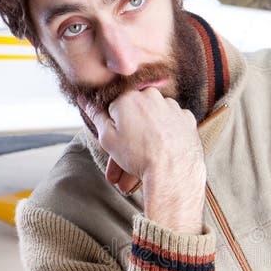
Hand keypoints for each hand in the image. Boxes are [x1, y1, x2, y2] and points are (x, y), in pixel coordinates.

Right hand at [79, 88, 206, 232]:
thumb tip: (83, 99)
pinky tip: (160, 157)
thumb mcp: (108, 138)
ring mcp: (172, 107)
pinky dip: (165, 139)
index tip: (113, 149)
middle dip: (126, 144)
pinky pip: (171, 127)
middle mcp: (152, 96)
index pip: (113, 110)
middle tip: (122, 171)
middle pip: (135, 119)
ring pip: (152, 124)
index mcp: (129, 96)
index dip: (111, 132)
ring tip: (137, 174)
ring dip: (145, 144)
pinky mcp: (187, 119)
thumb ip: (96, 116)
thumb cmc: (139, 156)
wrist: (174, 172)